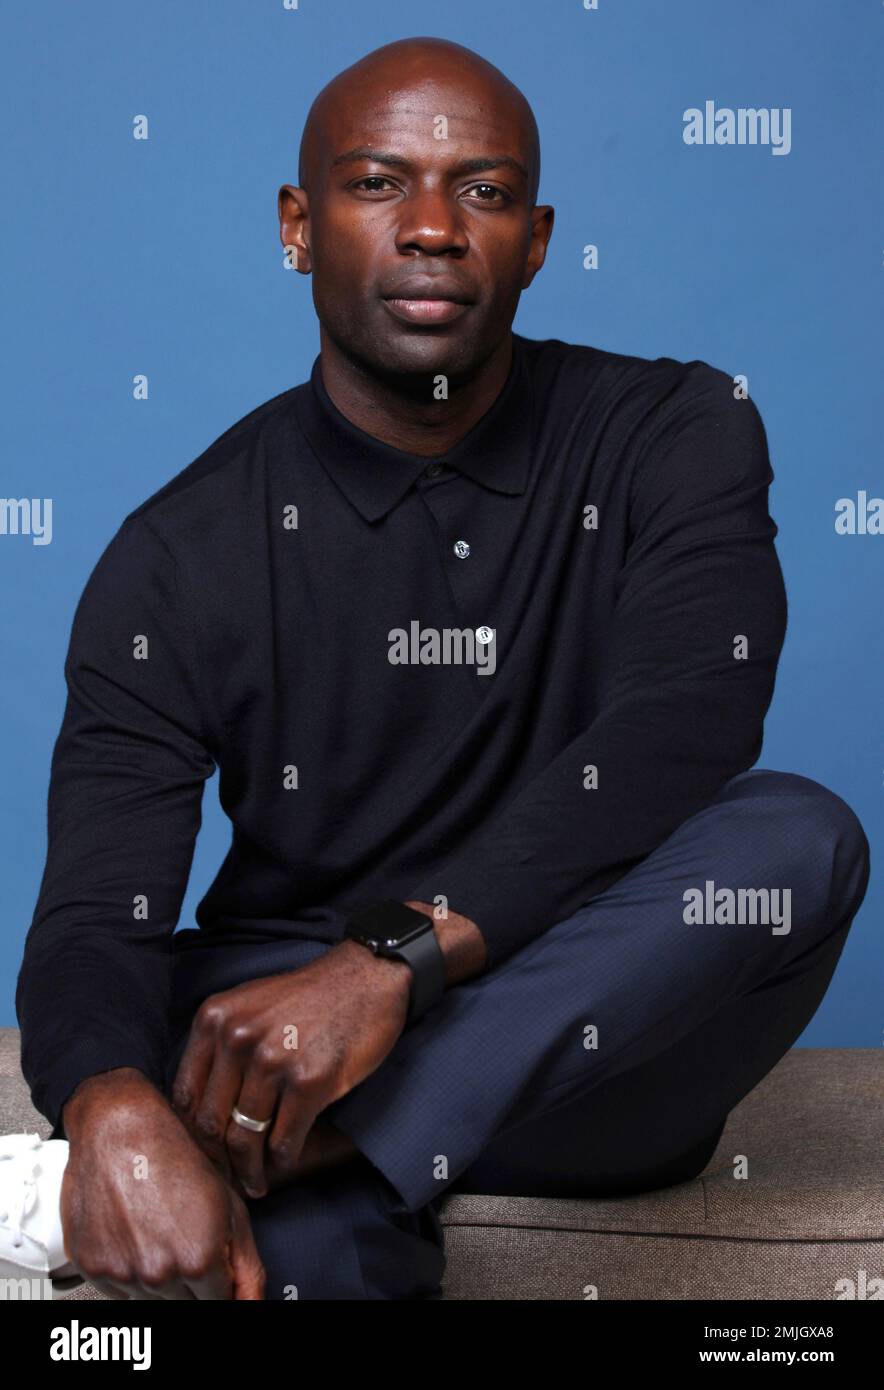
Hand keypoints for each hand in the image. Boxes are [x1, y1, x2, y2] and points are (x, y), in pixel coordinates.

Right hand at [60, 1069, 264, 1299]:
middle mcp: (158, 1273)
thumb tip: (252, 1303)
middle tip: (180, 1230)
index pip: (218, 1303)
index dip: (219, 1279)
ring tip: (155, 1225)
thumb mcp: (229, 1203)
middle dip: (190, 1276)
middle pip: (184, 1303)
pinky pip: (118, 1289)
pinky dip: (127, 1268)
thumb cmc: (173, 1155)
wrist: (119, 1128)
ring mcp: (122, 1273)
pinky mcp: (92, 1266)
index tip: (212, 1259)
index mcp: (199, 1260)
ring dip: (158, 1273)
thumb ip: (247, 1265)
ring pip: (151, 1297)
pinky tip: (133, 1231)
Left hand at [170, 939, 411, 1199]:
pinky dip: (282, 1161)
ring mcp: (272, 1060)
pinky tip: (284, 1164)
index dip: (191, 1134)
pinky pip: (284, 1141)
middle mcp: (237, 1038)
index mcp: (214, 1019)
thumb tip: (198, 1106)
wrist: (367, 977)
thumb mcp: (248, 1004)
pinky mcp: (309, 1082)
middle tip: (227, 1178)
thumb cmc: (309, 997)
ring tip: (255, 1183)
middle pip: (210, 1123)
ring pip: (245, 1138)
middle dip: (218, 1160)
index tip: (205, 1153)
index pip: (185, 1096)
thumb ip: (220, 1044)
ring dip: (250, 1170)